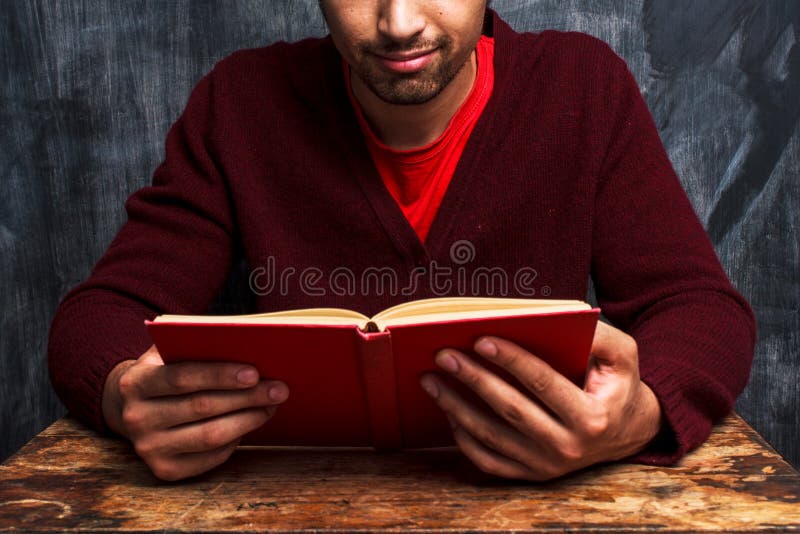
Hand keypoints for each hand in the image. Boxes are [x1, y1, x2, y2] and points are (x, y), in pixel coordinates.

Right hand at [102, 345, 288, 480]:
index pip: (181, 378)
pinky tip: (250, 422)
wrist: (131, 408)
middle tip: (279, 389)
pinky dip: (236, 439)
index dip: (219, 375)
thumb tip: (247, 346)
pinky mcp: (164, 470)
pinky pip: (210, 456)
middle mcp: (136, 418)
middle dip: (246, 397)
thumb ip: (196, 346)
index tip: (254, 373)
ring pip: (210, 435)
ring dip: (248, 419)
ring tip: (271, 405)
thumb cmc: (164, 372)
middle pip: (201, 407)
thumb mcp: (169, 352)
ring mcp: (148, 448)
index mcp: (135, 383)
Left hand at [419, 322, 661, 479]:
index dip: (511, 360)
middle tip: (443, 355)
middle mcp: (568, 447)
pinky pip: (489, 461)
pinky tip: (447, 411)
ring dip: (456, 406)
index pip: (543, 384)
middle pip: (510, 409)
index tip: (480, 339)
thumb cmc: (619, 385)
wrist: (629, 433)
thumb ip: (599, 336)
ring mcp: (547, 465)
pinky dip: (464, 438)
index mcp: (592, 417)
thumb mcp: (624, 356)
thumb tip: (559, 318)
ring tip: (430, 379)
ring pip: (492, 436)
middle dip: (473, 379)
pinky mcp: (532, 474)